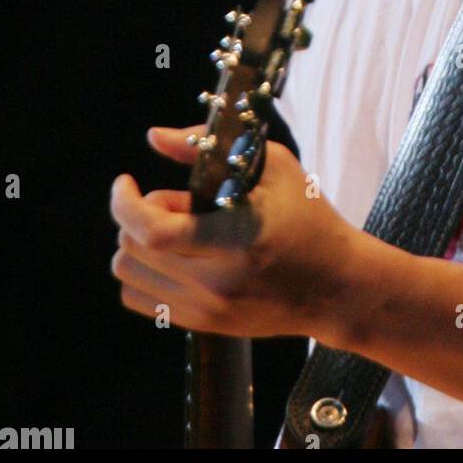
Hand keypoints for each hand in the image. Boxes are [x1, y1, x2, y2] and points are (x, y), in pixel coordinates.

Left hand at [110, 125, 358, 338]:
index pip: (153, 230)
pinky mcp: (203, 326)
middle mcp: (215, 281)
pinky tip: (173, 255)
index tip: (126, 182)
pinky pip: (140, 300)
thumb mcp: (273, 167)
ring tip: (175, 228)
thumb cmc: (309, 216)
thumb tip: (155, 136)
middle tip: (171, 200)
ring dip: (137, 244)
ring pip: (128, 276)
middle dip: (137, 215)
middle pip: (132, 249)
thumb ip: (207, 148)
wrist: (336, 286)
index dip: (125, 204)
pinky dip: (143, 273)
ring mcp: (206, 309)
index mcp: (234, 238)